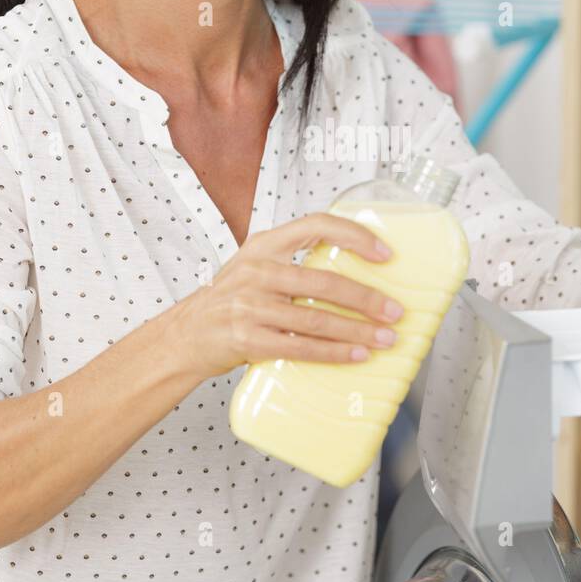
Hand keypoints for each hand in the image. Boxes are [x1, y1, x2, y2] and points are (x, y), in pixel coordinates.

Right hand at [174, 213, 404, 380]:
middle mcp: (258, 270)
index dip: (354, 236)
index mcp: (265, 245)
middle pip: (325, 281)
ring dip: (358, 331)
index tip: (384, 253)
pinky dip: (334, 353)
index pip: (316, 226)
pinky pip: (301, 347)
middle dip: (368, 299)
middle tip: (395, 311)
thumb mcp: (254, 267)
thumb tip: (355, 279)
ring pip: (317, 318)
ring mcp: (251, 305)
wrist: (185, 335)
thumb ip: (294, 265)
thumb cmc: (227, 301)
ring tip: (384, 338)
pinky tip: (355, 355)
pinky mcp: (248, 338)